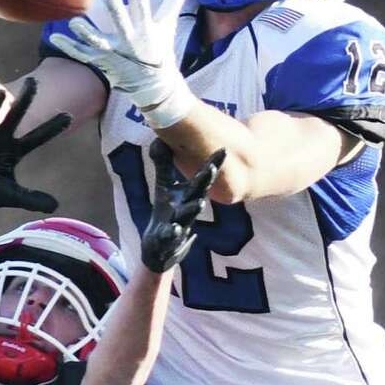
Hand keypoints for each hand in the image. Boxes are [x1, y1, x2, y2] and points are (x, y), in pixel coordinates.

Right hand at [0, 78, 71, 214]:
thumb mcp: (11, 196)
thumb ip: (31, 199)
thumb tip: (55, 206)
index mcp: (15, 150)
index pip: (37, 137)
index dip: (52, 127)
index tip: (69, 116)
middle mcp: (0, 137)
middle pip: (15, 116)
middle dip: (24, 100)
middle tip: (34, 83)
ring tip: (1, 94)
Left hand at [49, 0, 191, 126]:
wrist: (155, 87)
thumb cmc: (160, 53)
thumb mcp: (168, 28)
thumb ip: (173, 4)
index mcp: (146, 30)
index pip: (143, 4)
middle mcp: (130, 41)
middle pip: (121, 22)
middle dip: (114, 7)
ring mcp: (115, 54)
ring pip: (99, 42)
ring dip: (86, 32)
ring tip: (75, 21)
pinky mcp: (103, 63)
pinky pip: (83, 55)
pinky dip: (68, 47)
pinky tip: (54, 36)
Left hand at [140, 140, 224, 271]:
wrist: (161, 247)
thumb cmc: (167, 212)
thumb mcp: (164, 185)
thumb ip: (165, 163)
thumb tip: (161, 137)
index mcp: (189, 193)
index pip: (202, 176)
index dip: (212, 163)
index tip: (223, 148)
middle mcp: (187, 207)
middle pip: (198, 192)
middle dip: (205, 180)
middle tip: (212, 168)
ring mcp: (180, 224)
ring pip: (188, 216)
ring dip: (193, 209)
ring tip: (200, 204)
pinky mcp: (168, 240)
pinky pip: (171, 236)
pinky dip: (172, 232)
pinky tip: (173, 228)